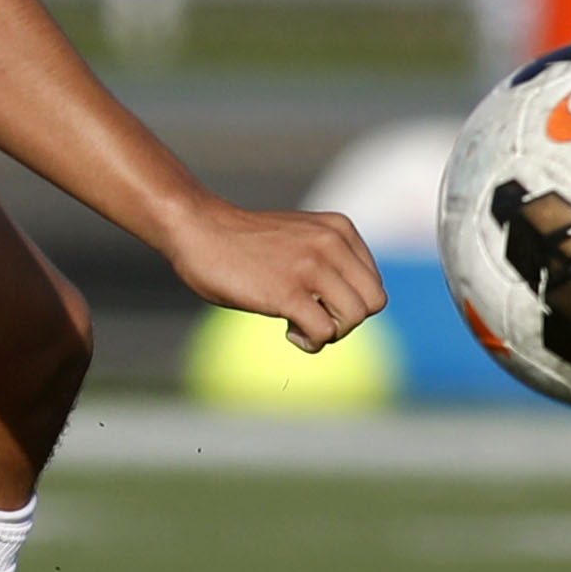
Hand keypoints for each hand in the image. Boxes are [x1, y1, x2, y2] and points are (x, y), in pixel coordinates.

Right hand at [167, 199, 384, 350]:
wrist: (197, 230)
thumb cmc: (242, 240)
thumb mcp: (300, 236)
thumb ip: (328, 257)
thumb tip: (348, 303)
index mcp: (339, 229)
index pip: (373, 283)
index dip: (348, 302)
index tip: (318, 301)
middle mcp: (331, 243)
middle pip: (373, 303)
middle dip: (346, 320)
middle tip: (314, 317)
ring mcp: (310, 266)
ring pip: (354, 318)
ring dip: (330, 332)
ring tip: (298, 324)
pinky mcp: (288, 291)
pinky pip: (324, 332)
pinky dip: (310, 342)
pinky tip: (287, 331)